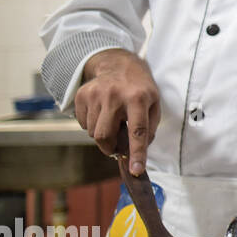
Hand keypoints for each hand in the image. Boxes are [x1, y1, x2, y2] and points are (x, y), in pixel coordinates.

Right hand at [75, 49, 159, 174]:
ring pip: (92, 132)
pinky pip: (82, 123)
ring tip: (112, 120)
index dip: (136, 153)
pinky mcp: (82, 95)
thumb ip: (149, 129)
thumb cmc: (140, 89)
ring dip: (102, 134)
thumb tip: (137, 153)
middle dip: (109, 147)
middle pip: (104, 136)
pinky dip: (92, 125)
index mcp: (138, 98)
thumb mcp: (154, 104)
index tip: (136, 170)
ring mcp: (95, 94)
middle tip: (117, 145)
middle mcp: (114, 96)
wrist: (119, 65)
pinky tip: (101, 112)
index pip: (137, 131)